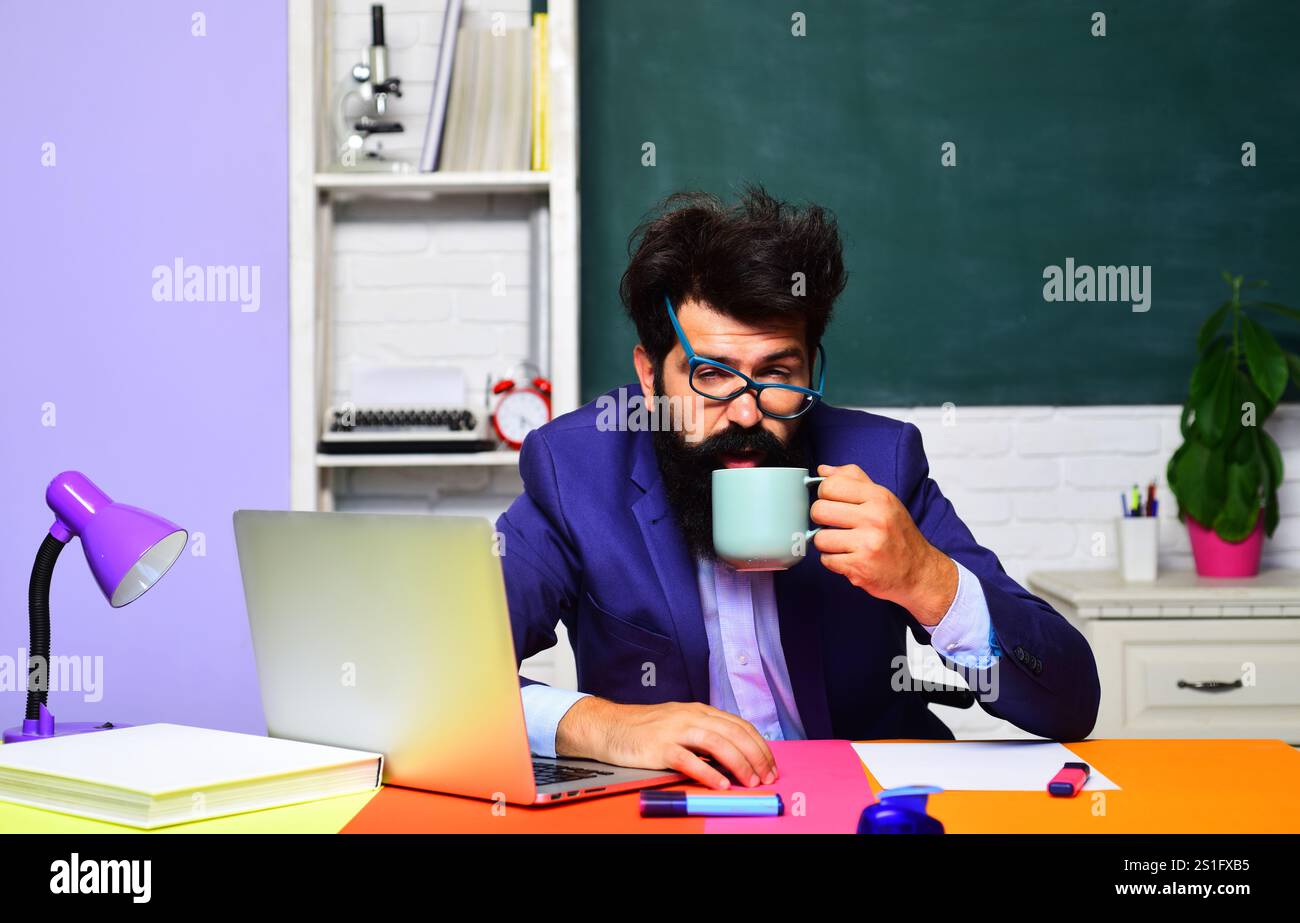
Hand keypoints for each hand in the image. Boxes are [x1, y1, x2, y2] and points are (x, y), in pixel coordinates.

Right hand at [555, 697, 777, 789]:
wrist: (609, 726)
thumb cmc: (644, 729)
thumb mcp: (680, 725)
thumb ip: (704, 735)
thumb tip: (734, 756)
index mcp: (699, 711)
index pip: (739, 725)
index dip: (759, 745)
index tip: (770, 764)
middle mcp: (690, 716)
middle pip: (733, 733)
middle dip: (756, 756)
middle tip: (766, 776)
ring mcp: (674, 730)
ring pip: (717, 743)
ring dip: (739, 763)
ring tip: (750, 781)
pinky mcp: (659, 747)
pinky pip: (689, 760)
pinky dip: (708, 772)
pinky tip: (720, 784)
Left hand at [810, 463, 957, 624]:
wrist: (918, 570)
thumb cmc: (897, 533)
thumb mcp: (883, 499)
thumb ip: (853, 480)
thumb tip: (822, 470)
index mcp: (878, 497)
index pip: (829, 485)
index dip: (824, 495)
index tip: (833, 502)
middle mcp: (874, 518)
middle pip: (819, 511)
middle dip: (821, 519)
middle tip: (834, 525)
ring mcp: (867, 544)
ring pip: (819, 538)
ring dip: (827, 543)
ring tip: (843, 543)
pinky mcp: (860, 567)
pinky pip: (826, 560)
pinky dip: (834, 561)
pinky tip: (849, 558)